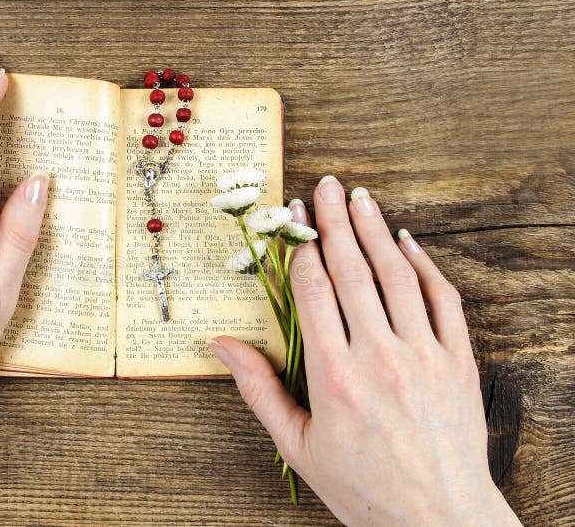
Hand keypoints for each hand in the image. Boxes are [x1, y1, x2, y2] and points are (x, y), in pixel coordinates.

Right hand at [210, 176, 520, 525]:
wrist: (436, 519)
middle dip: (335, 222)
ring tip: (360, 198)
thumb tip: (223, 345)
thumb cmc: (361, 486)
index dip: (301, 247)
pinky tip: (408, 241)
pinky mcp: (458, 361)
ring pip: (397, 275)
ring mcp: (424, 355)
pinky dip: (426, 265)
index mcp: (333, 376)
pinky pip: (444, 300)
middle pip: (353, 270)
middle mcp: (379, 357)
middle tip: (326, 186)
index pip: (313, 290)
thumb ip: (259, 389)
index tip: (293, 217)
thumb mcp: (297, 444)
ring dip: (376, 230)